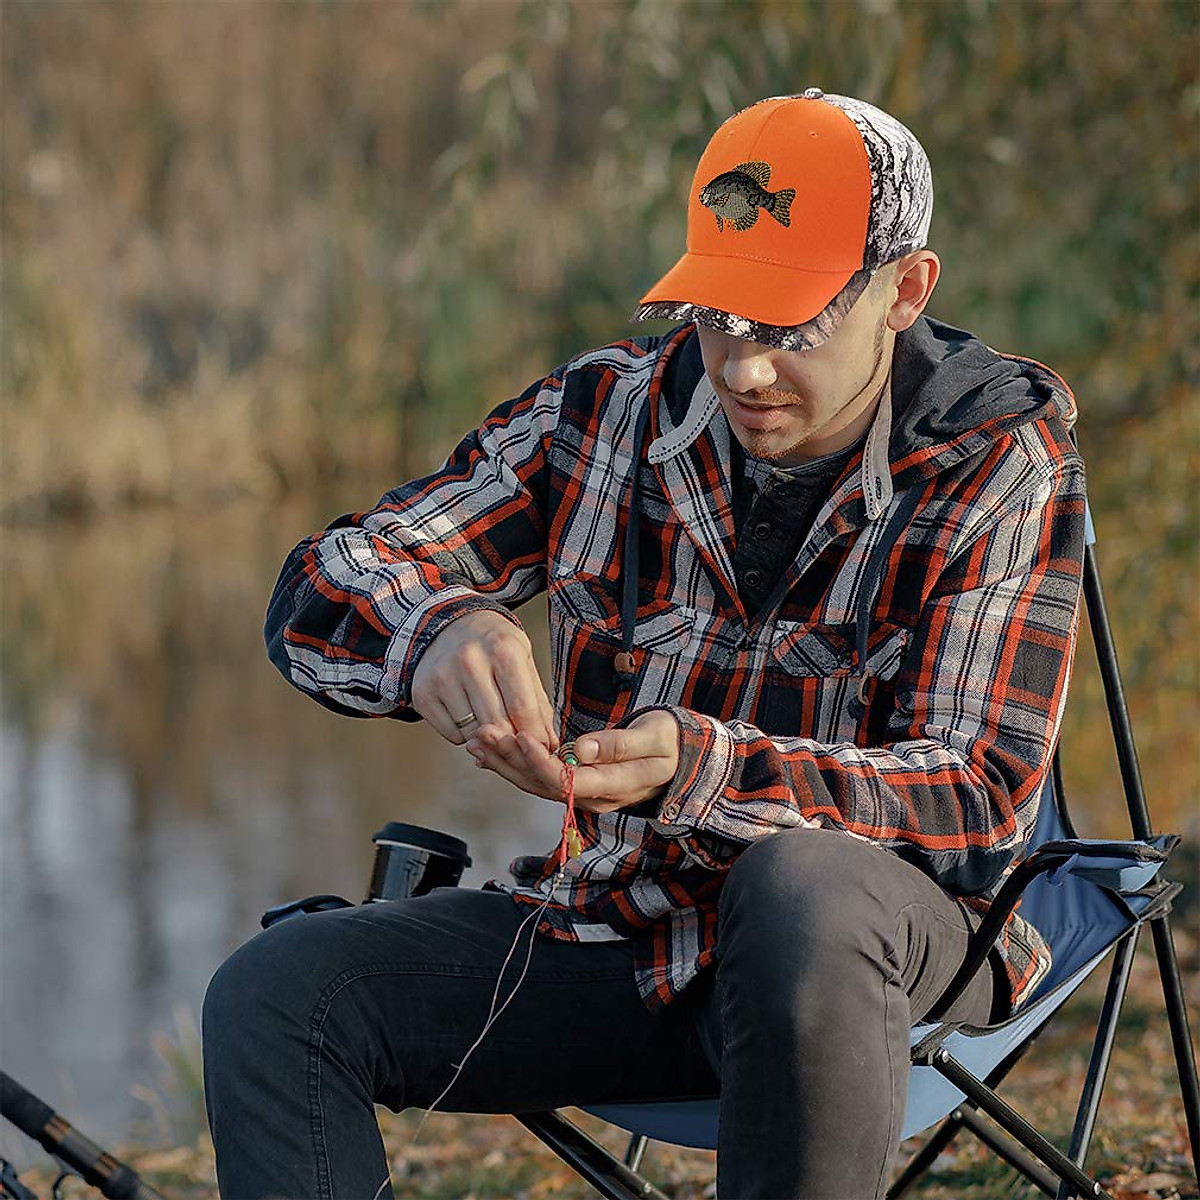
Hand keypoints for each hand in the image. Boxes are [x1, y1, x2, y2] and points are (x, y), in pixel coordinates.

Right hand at [410, 610, 557, 749]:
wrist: (448, 625)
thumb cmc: (493, 645)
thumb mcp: (522, 660)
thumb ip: (537, 703)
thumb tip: (548, 745)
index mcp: (502, 648)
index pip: (521, 708)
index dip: (536, 735)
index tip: (544, 748)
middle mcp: (469, 660)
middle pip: (498, 724)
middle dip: (514, 742)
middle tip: (521, 745)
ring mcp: (442, 677)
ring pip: (474, 734)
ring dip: (489, 739)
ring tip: (493, 720)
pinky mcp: (422, 694)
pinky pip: (453, 735)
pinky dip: (466, 735)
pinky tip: (469, 714)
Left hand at [466, 710, 679, 813]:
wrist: (679, 759)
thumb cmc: (669, 743)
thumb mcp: (654, 738)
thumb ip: (620, 745)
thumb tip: (581, 750)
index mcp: (611, 787)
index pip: (566, 779)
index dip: (539, 760)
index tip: (519, 735)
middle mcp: (591, 798)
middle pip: (541, 784)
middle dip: (510, 759)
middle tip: (483, 734)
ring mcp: (581, 794)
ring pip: (534, 783)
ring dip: (505, 763)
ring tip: (477, 741)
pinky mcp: (574, 784)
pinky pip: (538, 779)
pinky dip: (513, 765)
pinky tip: (489, 754)